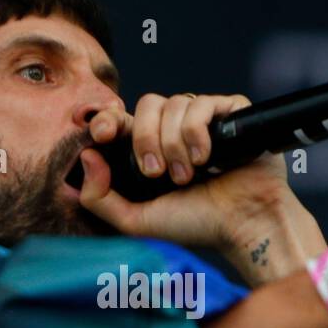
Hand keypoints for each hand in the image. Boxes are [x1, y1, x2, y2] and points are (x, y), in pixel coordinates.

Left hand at [77, 93, 324, 282]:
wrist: (242, 224)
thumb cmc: (195, 224)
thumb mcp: (135, 221)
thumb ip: (99, 198)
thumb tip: (86, 155)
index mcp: (151, 148)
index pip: (122, 118)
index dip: (108, 119)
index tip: (103, 135)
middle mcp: (176, 129)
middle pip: (147, 104)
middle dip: (146, 139)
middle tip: (156, 174)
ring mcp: (204, 119)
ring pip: (174, 104)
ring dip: (175, 144)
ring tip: (188, 175)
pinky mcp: (231, 112)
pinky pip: (202, 103)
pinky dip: (197, 132)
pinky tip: (206, 159)